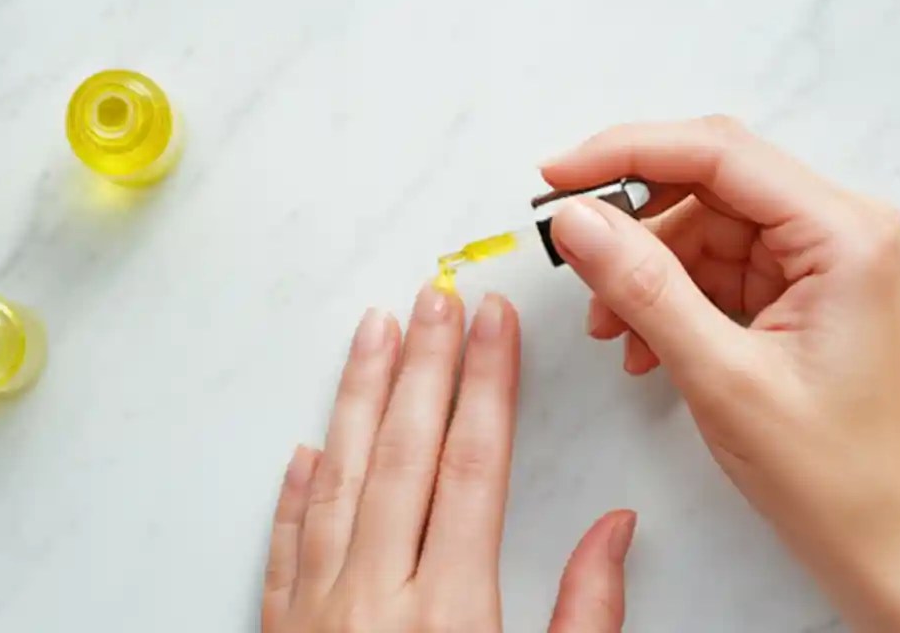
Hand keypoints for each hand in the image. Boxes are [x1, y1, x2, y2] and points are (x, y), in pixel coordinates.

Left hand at [262, 289, 637, 632]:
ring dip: (357, 399)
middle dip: (424, 365)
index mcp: (449, 618)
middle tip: (436, 299)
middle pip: (403, 456)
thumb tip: (615, 530)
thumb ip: (585, 614)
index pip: (473, 468)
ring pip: (337, 483)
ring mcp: (318, 617)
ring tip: (374, 333)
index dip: (488, 384)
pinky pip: (284, 547)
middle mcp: (374, 604)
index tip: (494, 324)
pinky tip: (306, 449)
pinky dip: (296, 493)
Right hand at [543, 117, 899, 631]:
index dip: (626, 153)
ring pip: (704, 227)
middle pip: (710, 183)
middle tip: (572, 255)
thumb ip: (644, 287)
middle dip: (634, 222)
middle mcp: (841, 229)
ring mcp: (822, 259)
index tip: (555, 178)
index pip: (718, 153)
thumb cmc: (831, 471)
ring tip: (612, 330)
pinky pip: (716, 267)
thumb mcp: (721, 375)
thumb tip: (575, 219)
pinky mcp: (802, 291)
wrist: (882, 543)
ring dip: (646, 269)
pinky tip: (643, 344)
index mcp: (844, 232)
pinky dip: (670, 297)